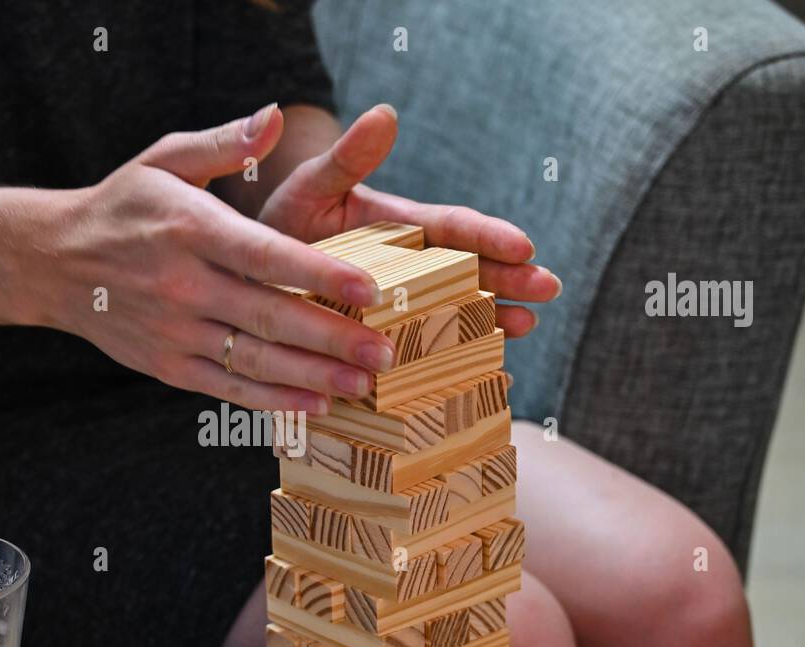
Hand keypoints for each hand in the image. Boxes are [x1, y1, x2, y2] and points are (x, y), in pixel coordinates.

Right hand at [26, 105, 401, 412]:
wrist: (54, 262)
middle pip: (269, 315)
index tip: (370, 289)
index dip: (319, 274)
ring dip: (313, 375)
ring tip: (364, 381)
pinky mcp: (168, 366)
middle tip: (384, 350)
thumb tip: (275, 116)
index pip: (265, 255)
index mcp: (190, 228)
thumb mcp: (164, 159)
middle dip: (331, 337)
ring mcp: (174, 330)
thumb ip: (224, 142)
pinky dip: (274, 399)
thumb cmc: (122, 205)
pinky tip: (317, 401)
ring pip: (255, 359)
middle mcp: (183, 283)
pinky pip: (229, 387)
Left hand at [258, 104, 561, 337]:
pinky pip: (422, 355)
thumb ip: (347, 159)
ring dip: (493, 321)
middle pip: (468, 271)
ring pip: (455, 313)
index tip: (524, 244)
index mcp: (399, 228)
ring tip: (525, 326)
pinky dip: (450, 364)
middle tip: (549, 288)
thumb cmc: (285, 221)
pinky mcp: (382, 343)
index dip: (487, 236)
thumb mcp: (311, 186)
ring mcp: (399, 307)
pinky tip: (479, 375)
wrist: (255, 271)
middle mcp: (409, 269)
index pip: (450, 227)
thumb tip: (385, 114)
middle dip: (509, 279)